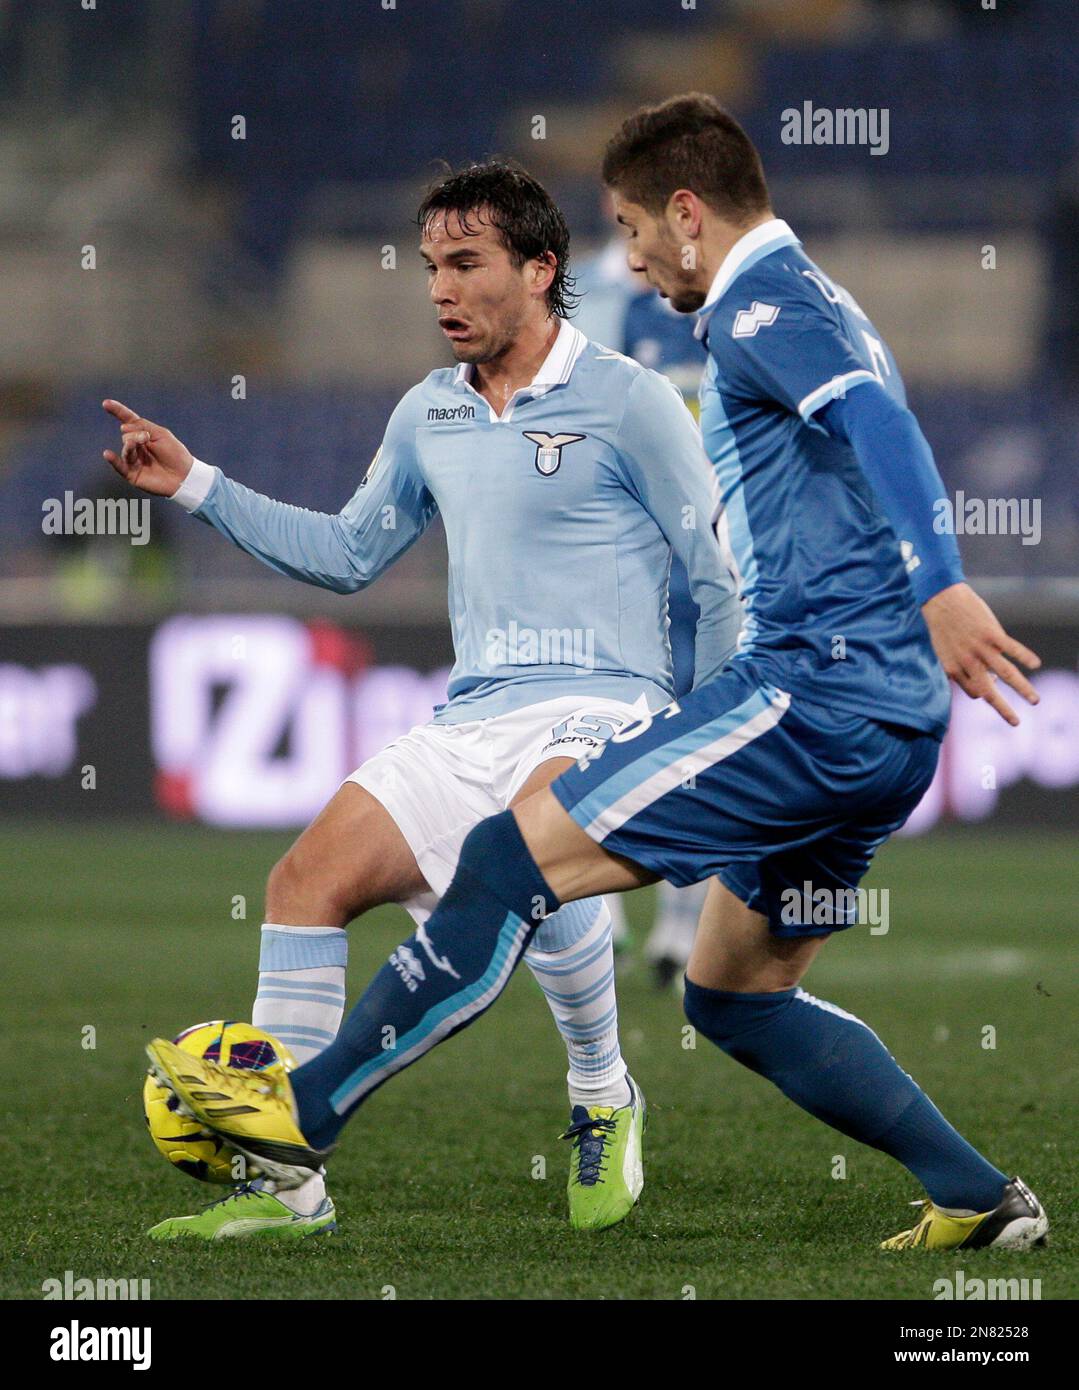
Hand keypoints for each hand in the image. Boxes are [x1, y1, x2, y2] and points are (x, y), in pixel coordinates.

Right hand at [101, 399, 192, 496]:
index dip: (118, 411)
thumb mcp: (161, 434)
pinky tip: (107, 454)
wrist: (184, 475)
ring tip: (141, 442)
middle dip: (136, 434)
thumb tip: (123, 427)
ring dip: (131, 444)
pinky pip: (119, 466)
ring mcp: (134, 461)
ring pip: (125, 448)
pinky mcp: (132, 474)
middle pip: (127, 435)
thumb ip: (142, 426)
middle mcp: (137, 447)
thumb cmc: (176, 454)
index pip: (128, 421)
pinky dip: (113, 460)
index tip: (106, 403)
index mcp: (145, 435)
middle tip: (147, 438)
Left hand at [921, 582, 1040, 726]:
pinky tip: (1036, 664)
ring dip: (1022, 689)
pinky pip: (1013, 649)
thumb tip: (981, 679)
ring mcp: (981, 649)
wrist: (941, 599)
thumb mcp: (942, 651)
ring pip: (1006, 675)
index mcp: (954, 669)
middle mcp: (968, 663)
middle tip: (1016, 723)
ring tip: (1034, 700)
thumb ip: (957, 667)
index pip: (974, 692)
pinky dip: (1025, 657)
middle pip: (989, 693)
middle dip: (1003, 710)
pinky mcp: (992, 634)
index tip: (992, 683)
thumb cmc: (940, 625)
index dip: (985, 691)